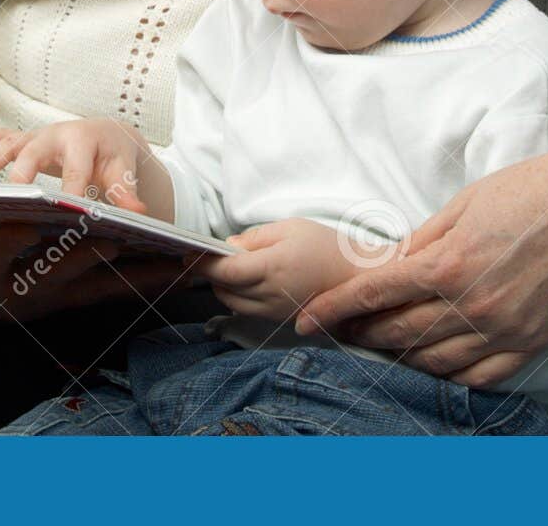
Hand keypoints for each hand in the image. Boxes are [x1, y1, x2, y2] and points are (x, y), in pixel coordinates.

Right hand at [0, 119, 150, 211]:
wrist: (111, 136)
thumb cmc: (116, 157)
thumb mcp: (123, 172)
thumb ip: (127, 194)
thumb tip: (139, 215)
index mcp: (83, 141)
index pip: (74, 169)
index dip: (69, 190)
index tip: (61, 212)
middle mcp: (57, 134)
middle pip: (34, 150)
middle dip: (21, 172)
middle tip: (11, 197)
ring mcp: (39, 136)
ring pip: (12, 143)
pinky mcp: (28, 140)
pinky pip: (3, 135)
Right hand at [0, 198, 203, 324]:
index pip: (3, 250)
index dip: (30, 231)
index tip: (59, 209)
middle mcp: (12, 296)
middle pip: (65, 270)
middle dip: (106, 250)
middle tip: (141, 232)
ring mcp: (41, 302)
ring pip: (98, 286)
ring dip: (142, 273)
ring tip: (183, 258)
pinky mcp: (62, 300)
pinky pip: (108, 292)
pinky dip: (142, 279)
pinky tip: (176, 268)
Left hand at [195, 218, 358, 320]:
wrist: (356, 278)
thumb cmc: (326, 247)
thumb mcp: (291, 228)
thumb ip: (255, 237)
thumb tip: (228, 246)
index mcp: (274, 267)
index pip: (226, 270)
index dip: (204, 262)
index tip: (190, 252)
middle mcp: (271, 295)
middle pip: (223, 289)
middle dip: (211, 273)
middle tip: (206, 255)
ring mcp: (274, 312)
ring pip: (231, 303)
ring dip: (222, 286)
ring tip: (226, 265)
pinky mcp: (278, 320)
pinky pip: (246, 310)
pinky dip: (236, 296)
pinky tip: (243, 279)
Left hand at [291, 142, 547, 387]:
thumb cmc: (532, 192)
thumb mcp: (465, 204)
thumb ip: (423, 241)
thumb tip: (389, 266)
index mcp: (448, 262)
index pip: (374, 294)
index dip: (334, 309)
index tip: (307, 320)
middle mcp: (472, 304)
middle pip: (398, 332)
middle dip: (362, 334)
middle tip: (342, 331)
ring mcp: (504, 330)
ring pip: (435, 362)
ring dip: (402, 357)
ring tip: (383, 347)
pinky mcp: (532, 345)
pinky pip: (480, 377)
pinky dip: (450, 375)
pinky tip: (435, 365)